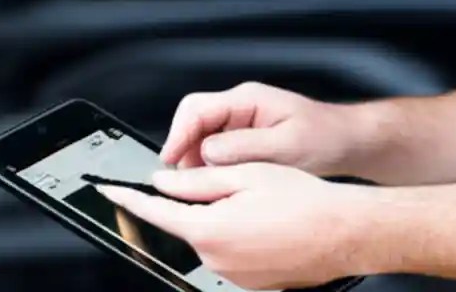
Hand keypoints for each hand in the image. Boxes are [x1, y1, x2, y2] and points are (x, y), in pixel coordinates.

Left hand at [98, 164, 372, 289]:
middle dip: (199, 201)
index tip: (111, 190)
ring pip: (210, 237)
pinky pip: (230, 252)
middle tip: (236, 183)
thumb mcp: (245, 175)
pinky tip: (268, 222)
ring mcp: (232, 275)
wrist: (344, 234)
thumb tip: (163, 182)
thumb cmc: (303, 201)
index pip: (155, 212)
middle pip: (187, 223)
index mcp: (209, 229)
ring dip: (223, 218)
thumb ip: (197, 180)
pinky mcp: (249, 282)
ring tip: (263, 204)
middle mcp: (215, 258)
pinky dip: (239, 234)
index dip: (129, 198)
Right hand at [161, 82, 364, 175]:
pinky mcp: (243, 139)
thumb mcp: (287, 145)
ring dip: (196, 160)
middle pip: (193, 121)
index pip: (197, 109)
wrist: (347, 142)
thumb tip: (208, 152)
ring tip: (203, 185)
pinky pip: (214, 150)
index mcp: (248, 99)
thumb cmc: (325, 138)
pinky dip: (210, 167)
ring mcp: (240, 123)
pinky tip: (218, 183)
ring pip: (200, 137)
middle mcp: (240, 106)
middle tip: (182, 178)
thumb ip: (246, 147)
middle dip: (183, 149)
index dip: (178, 134)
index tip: (169, 159)